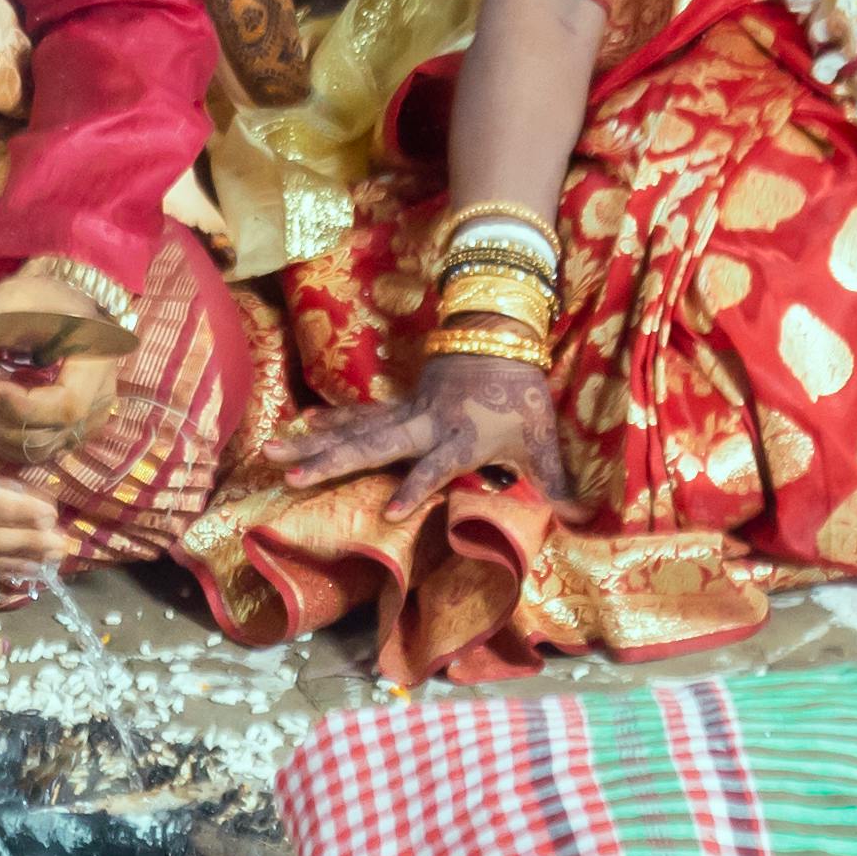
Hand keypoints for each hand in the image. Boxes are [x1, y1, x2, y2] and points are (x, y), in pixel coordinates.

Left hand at [0, 262, 129, 460]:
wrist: (59, 306)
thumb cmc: (39, 299)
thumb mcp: (10, 304)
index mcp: (97, 363)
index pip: (66, 406)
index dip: (22, 406)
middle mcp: (100, 400)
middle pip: (46, 435)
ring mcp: (86, 422)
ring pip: (36, 449)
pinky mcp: (69, 432)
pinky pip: (33, 450)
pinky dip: (0, 438)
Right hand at [272, 351, 574, 514]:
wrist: (499, 335)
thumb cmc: (519, 393)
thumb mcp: (541, 439)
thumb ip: (555, 482)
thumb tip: (584, 520)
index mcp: (461, 438)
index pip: (436, 467)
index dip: (416, 488)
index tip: (389, 513)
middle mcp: (425, 425)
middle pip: (374, 445)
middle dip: (332, 461)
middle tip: (292, 477)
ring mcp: (406, 412)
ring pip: (355, 429)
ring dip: (314, 441)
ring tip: (272, 452)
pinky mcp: (398, 404)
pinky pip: (359, 415)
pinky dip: (330, 421)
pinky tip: (300, 426)